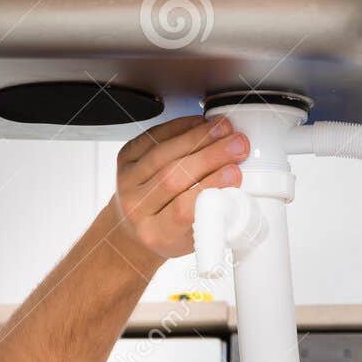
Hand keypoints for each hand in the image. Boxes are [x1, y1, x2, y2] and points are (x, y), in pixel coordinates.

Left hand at [109, 116, 249, 262]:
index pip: (183, 209)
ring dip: (199, 137)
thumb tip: (233, 185)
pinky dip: (180, 127)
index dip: (210, 187)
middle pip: (173, 176)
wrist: (135, 227)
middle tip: (236, 145)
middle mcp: (136, 207)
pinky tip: (200, 123)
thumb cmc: (168, 235)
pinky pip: (153, 136)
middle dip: (210, 157)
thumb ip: (211, 216)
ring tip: (224, 130)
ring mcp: (126, 181)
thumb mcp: (194, 238)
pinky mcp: (125, 159)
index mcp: (155, 234)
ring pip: (164, 153)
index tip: (235, 173)